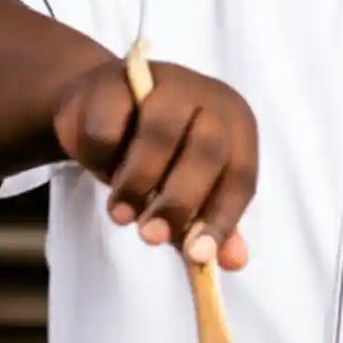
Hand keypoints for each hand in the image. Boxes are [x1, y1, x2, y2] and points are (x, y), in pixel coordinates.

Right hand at [51, 59, 257, 270]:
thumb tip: (232, 262)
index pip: (241, 177)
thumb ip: (208, 222)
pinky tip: (101, 168)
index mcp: (237, 126)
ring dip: (137, 184)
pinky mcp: (118, 79)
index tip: (198, 255)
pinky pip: (111, 127)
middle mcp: (210, 98)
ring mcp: (167, 82)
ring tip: (121, 215)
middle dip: (179, 202)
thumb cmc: (157, 152)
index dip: (223, 220)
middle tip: (150, 237)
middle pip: (207, 152)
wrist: (102, 104)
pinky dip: (103, 159)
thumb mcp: (187, 186)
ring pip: (159, 136)